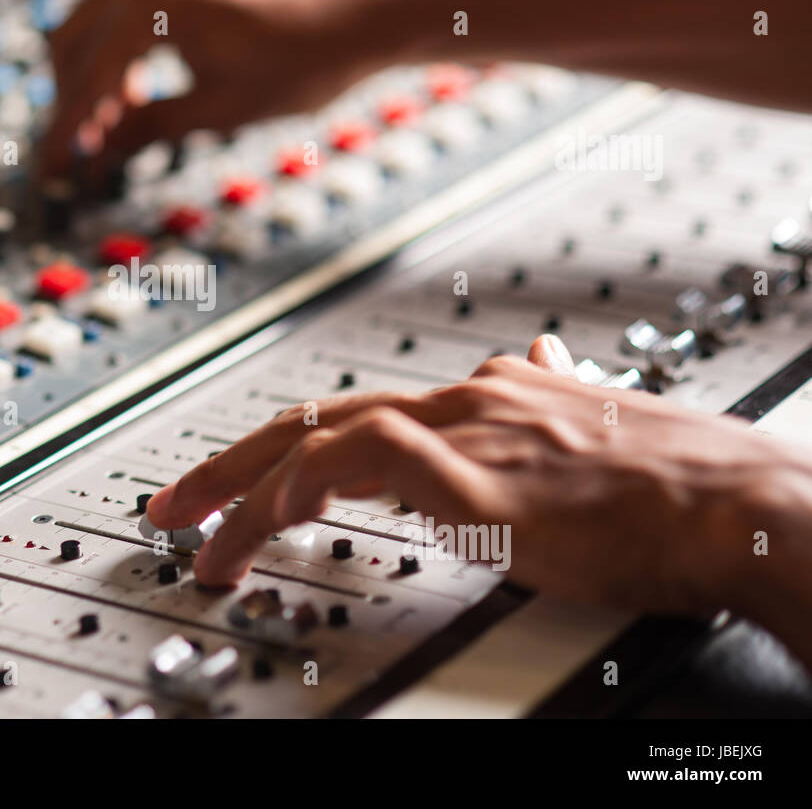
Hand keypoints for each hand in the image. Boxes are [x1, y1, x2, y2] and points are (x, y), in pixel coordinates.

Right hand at [39, 0, 430, 181]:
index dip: (65, 133)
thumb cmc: (311, 55)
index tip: (52, 170)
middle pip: (73, 39)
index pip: (87, 78)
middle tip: (79, 153)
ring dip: (94, 70)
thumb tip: (100, 150)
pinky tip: (139, 80)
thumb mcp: (222, 109)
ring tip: (113, 123)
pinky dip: (122, 39)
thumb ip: (148, 127)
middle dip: (72, 100)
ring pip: (95, 14)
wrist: (376, 1)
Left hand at [146, 335, 811, 627]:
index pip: (353, 414)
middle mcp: (461, 400)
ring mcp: (463, 430)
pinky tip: (266, 523)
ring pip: (318, 439)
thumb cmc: (672, 486)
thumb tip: (534, 362)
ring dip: (243, 490)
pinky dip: (300, 487)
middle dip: (228, 462)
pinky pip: (359, 464)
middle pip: (312, 417)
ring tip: (198, 543)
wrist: (733, 500)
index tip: (242, 482)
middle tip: (172, 502)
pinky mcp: (473, 473)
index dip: (284, 446)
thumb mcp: (590, 427)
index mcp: (481, 396)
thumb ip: (545, 396)